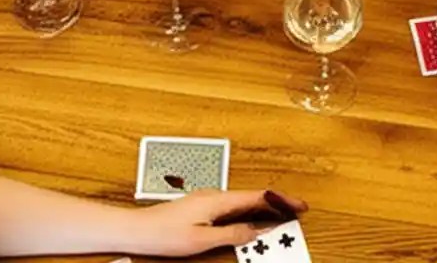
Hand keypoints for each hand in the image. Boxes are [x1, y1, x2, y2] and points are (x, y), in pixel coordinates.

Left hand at [125, 189, 307, 256]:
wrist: (138, 229)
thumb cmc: (164, 234)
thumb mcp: (201, 240)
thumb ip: (231, 235)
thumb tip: (254, 232)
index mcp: (218, 200)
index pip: (258, 196)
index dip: (281, 200)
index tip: (299, 205)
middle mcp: (215, 196)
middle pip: (254, 197)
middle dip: (277, 204)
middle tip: (296, 213)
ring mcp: (208, 200)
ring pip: (244, 202)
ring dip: (264, 209)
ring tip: (280, 218)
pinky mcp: (203, 207)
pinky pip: (234, 207)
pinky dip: (249, 212)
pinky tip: (252, 221)